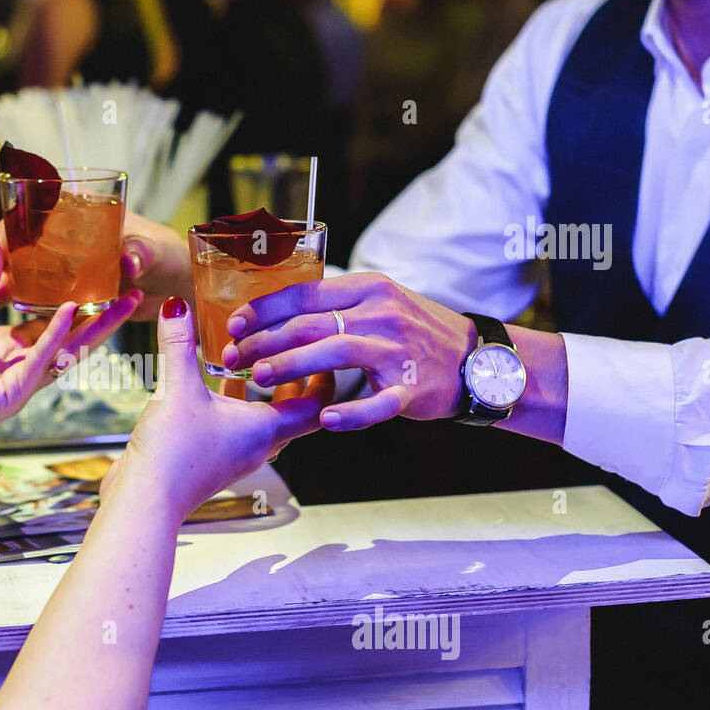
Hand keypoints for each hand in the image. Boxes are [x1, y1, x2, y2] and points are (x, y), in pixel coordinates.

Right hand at [0, 211, 192, 320]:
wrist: (178, 281)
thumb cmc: (168, 255)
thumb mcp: (155, 252)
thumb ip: (142, 254)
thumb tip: (130, 258)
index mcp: (78, 216)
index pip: (31, 220)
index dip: (6, 236)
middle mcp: (64, 238)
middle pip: (14, 247)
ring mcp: (62, 265)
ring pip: (18, 272)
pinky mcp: (67, 290)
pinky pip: (34, 296)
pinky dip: (13, 302)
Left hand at [0, 238, 141, 454]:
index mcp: (7, 347)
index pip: (52, 322)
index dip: (77, 300)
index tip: (99, 278)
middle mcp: (20, 365)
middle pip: (73, 337)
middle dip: (106, 316)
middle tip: (134, 292)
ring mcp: (21, 382)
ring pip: (68, 351)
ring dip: (98, 326)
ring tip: (125, 301)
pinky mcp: (12, 394)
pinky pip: (41, 360)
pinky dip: (57, 335)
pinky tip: (73, 312)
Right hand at [103, 297, 333, 519]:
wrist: (146, 501)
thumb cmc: (173, 454)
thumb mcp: (177, 388)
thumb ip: (179, 344)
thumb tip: (179, 307)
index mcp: (265, 430)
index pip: (317, 407)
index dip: (326, 381)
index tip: (323, 355)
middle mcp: (257, 447)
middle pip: (295, 415)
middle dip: (296, 384)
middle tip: (293, 354)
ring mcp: (235, 458)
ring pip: (265, 424)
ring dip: (265, 397)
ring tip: (255, 367)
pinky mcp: (213, 462)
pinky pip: (237, 431)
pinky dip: (236, 409)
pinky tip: (213, 392)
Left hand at [222, 272, 477, 430]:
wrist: (477, 360)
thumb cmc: (418, 333)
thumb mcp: (381, 303)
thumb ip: (337, 306)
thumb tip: (280, 313)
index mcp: (368, 289)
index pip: (305, 294)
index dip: (264, 309)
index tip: (233, 324)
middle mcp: (381, 314)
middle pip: (310, 324)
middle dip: (264, 340)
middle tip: (232, 356)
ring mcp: (397, 350)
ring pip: (335, 352)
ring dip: (292, 364)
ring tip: (260, 376)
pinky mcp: (411, 387)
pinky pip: (377, 402)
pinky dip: (351, 412)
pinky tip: (326, 420)